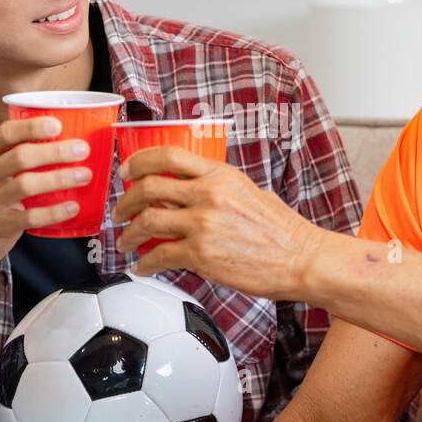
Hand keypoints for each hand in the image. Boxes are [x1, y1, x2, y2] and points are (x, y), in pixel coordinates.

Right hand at [0, 116, 92, 271]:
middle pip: (20, 157)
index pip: (6, 134)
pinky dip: (55, 212)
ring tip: (85, 175)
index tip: (57, 124)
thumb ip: (15, 154)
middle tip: (82, 149)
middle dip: (54, 151)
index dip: (31, 127)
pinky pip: (31, 217)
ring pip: (27, 185)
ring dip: (59, 178)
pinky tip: (73, 207)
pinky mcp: (2, 225)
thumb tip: (63, 137)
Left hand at [112, 146, 328, 298]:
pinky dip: (144, 262)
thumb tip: (188, 190)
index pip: (168, 156)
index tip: (127, 171)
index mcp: (220, 175)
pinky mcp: (201, 255)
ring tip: (126, 240)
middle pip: (148, 187)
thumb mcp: (248, 191)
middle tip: (120, 211)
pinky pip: (159, 255)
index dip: (139, 161)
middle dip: (126, 200)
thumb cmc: (281, 230)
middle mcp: (208, 194)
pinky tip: (143, 266)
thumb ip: (217, 187)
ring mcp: (203, 224)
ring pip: (146, 221)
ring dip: (128, 232)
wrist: (301, 259)